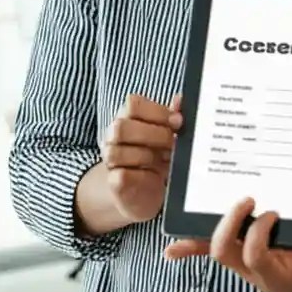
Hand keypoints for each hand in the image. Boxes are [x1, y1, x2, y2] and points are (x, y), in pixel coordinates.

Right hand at [103, 93, 182, 223]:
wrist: (143, 192)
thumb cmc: (156, 158)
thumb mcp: (166, 135)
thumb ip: (172, 118)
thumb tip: (180, 99)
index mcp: (127, 118)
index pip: (133, 105)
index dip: (157, 112)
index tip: (178, 122)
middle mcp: (114, 137)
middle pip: (121, 127)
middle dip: (153, 134)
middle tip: (172, 142)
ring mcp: (111, 160)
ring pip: (117, 152)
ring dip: (147, 156)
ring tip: (165, 161)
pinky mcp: (114, 183)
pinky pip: (121, 176)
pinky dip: (142, 175)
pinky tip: (154, 176)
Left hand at [164, 197, 291, 291]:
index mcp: (275, 274)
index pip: (254, 255)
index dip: (257, 235)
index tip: (272, 212)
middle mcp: (253, 268)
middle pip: (224, 250)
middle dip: (227, 224)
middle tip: (247, 199)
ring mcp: (244, 262)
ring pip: (215, 248)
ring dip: (200, 234)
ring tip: (190, 208)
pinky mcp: (242, 254)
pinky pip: (213, 250)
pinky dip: (194, 247)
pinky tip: (173, 249)